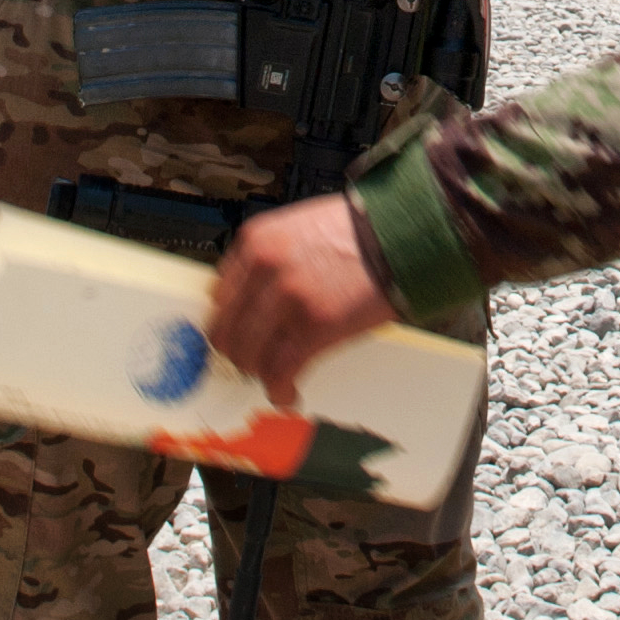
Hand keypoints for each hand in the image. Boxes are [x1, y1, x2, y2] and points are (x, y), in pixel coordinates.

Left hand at [208, 194, 393, 407]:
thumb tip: (253, 300)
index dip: (231, 321)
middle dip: (241, 352)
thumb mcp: (299, 227)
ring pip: (249, 355)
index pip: (219, 296)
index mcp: (257, 240)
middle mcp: (264, 267)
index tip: (240, 334)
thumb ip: (270, 258)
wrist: (400, 234)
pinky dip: (280, 389)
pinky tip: (288, 392)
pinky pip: (280, 371)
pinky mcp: (314, 327)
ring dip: (260, 373)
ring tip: (276, 377)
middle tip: (256, 361)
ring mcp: (287, 298)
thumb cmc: (358, 230)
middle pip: (227, 331)